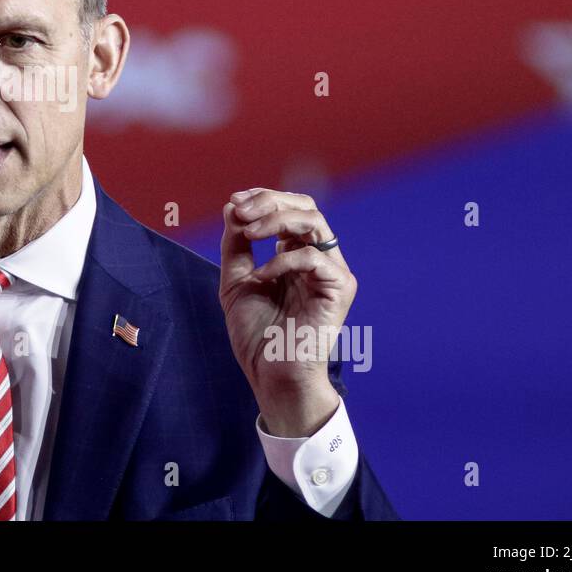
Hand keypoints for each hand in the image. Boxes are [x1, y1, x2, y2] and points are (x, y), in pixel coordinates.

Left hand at [218, 187, 356, 435]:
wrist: (271, 374)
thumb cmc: (256, 334)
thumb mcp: (235, 282)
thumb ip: (236, 245)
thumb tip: (232, 206)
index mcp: (295, 255)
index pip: (289, 209)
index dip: (263, 198)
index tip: (234, 201)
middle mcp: (318, 259)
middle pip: (305, 207)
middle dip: (269, 201)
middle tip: (240, 209)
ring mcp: (331, 272)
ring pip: (314, 222)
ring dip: (277, 219)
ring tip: (249, 232)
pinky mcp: (339, 289)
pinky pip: (315, 257)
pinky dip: (283, 260)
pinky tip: (263, 276)